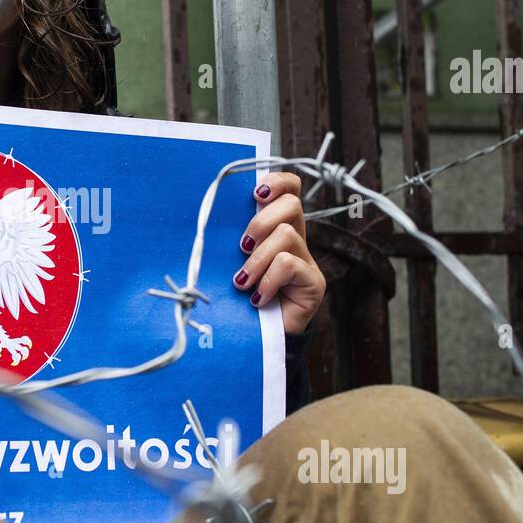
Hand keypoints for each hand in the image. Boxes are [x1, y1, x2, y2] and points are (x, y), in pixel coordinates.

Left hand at [231, 172, 324, 334]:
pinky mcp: (314, 283)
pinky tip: (258, 298)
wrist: (256, 340)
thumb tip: (209, 214)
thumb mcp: (230, 262)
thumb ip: (230, 240)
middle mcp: (296, 241)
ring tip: (243, 281)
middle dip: (261, 221)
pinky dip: (268, 280)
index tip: (255, 194)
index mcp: (277, 228)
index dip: (278, 182)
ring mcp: (308, 262)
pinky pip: (289, 264)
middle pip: (292, 205)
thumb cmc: (237, 298)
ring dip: (258, 259)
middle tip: (242, 246)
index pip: (291, 189)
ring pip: (287, 235)